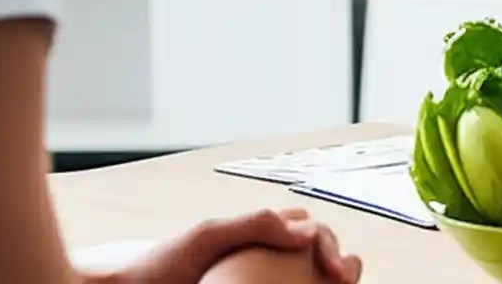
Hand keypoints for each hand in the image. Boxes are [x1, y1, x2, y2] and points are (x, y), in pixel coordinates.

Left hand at [94, 207, 360, 283]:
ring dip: (324, 279)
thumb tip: (307, 230)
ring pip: (305, 277)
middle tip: (341, 283)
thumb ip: (255, 224)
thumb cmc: (160, 266)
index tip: (333, 270)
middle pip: (318, 254)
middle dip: (338, 265)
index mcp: (260, 231)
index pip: (313, 230)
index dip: (330, 245)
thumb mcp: (207, 235)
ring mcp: (257, 277)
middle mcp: (264, 254)